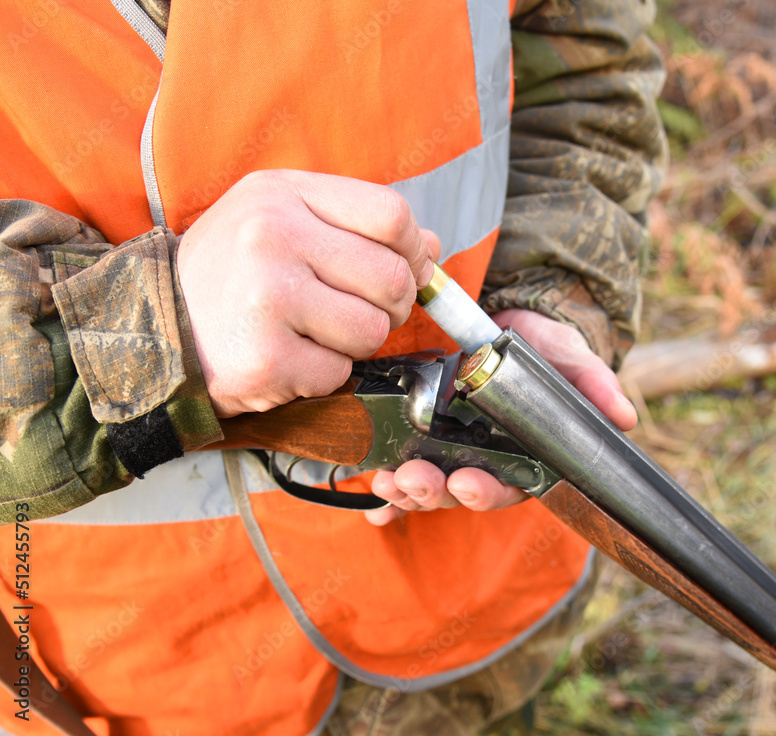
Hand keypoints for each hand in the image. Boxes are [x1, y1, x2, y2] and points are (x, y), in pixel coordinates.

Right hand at [177, 169, 439, 416]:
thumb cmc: (231, 272)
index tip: (406, 268)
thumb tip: (430, 249)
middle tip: (352, 309)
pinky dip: (324, 374)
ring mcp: (267, 299)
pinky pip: (338, 373)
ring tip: (313, 332)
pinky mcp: (266, 358)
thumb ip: (355, 223)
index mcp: (282, 194)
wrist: (153, 327)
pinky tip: (288, 357)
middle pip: (392, 279)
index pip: (391, 214)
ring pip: (372, 331)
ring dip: (356, 343)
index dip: (413, 250)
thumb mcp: (281, 218)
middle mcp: (272, 237)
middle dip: (389, 305)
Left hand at [366, 309, 636, 525]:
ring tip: (386, 481)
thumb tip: (623, 416)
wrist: (507, 321)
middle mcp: (486, 460)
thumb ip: (594, 385)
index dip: (486, 492)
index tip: (467, 482)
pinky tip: (369, 501)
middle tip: (413, 481)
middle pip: (458, 491)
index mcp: (525, 455)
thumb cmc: (546, 349)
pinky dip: (385, 492)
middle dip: (433, 493)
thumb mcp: (572, 359)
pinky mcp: (422, 433)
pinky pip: (401, 466)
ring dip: (405, 490)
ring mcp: (451, 449)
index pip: (508, 487)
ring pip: (427, 484)